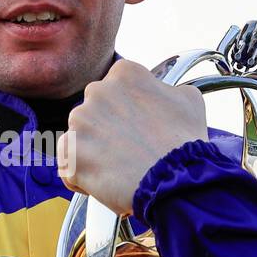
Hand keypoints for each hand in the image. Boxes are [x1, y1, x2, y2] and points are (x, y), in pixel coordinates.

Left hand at [57, 59, 207, 215]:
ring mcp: (80, 122)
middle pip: (93, 114)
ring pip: (79, 139)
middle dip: (106, 132)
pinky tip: (105, 182)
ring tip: (120, 169)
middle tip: (129, 151)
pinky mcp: (70, 152)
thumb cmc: (184, 144)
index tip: (138, 128)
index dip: (126, 113)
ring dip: (93, 154)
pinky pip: (68, 166)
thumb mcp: (189, 101)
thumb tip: (159, 93)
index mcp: (124, 73)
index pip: (114, 91)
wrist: (176, 181)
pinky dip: (81, 177)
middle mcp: (97, 91)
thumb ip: (165, 90)